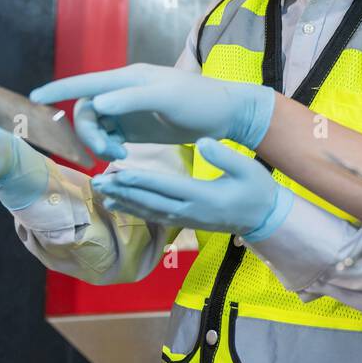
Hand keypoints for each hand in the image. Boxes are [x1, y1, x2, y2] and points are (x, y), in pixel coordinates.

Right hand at [28, 64, 274, 161]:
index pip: (86, 83)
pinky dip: (108, 147)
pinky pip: (109, 136)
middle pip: (86, 111)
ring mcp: (129, 110)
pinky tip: (122, 156)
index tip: (34, 96)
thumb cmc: (200, 100)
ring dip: (98, 143)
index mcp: (128, 78)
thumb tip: (99, 105)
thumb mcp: (167, 98)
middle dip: (88, 133)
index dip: (59, 89)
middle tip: (108, 152)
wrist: (225, 114)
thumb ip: (132, 100)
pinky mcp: (136, 127)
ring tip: (119, 156)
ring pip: (96, 126)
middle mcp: (124, 92)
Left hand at [90, 137, 292, 240]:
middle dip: (123, 192)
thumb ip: (225, 155)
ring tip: (100, 192)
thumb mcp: (248, 169)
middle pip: (150, 201)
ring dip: (123, 201)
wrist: (264, 218)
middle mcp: (189, 211)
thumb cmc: (257, 189)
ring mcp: (185, 219)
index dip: (140, 180)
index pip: (165, 187)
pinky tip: (117, 203)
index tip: (118, 172)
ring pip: (148, 211)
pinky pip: (154, 216)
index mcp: (203, 196)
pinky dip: (134, 209)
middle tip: (97, 182)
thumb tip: (202, 141)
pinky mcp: (184, 221)